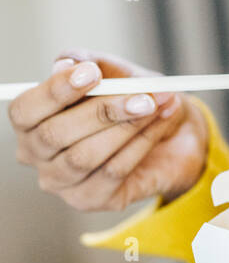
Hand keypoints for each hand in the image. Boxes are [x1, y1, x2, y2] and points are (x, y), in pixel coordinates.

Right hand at [9, 48, 208, 212]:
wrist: (169, 130)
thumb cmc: (129, 97)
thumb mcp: (112, 71)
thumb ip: (86, 62)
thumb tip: (65, 64)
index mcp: (31, 120)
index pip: (25, 111)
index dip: (56, 91)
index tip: (92, 73)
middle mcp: (37, 155)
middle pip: (55, 135)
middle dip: (102, 111)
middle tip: (142, 96)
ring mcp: (61, 182)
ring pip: (85, 156)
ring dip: (127, 127)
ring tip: (156, 106)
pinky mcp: (90, 199)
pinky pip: (113, 172)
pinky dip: (141, 143)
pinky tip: (160, 123)